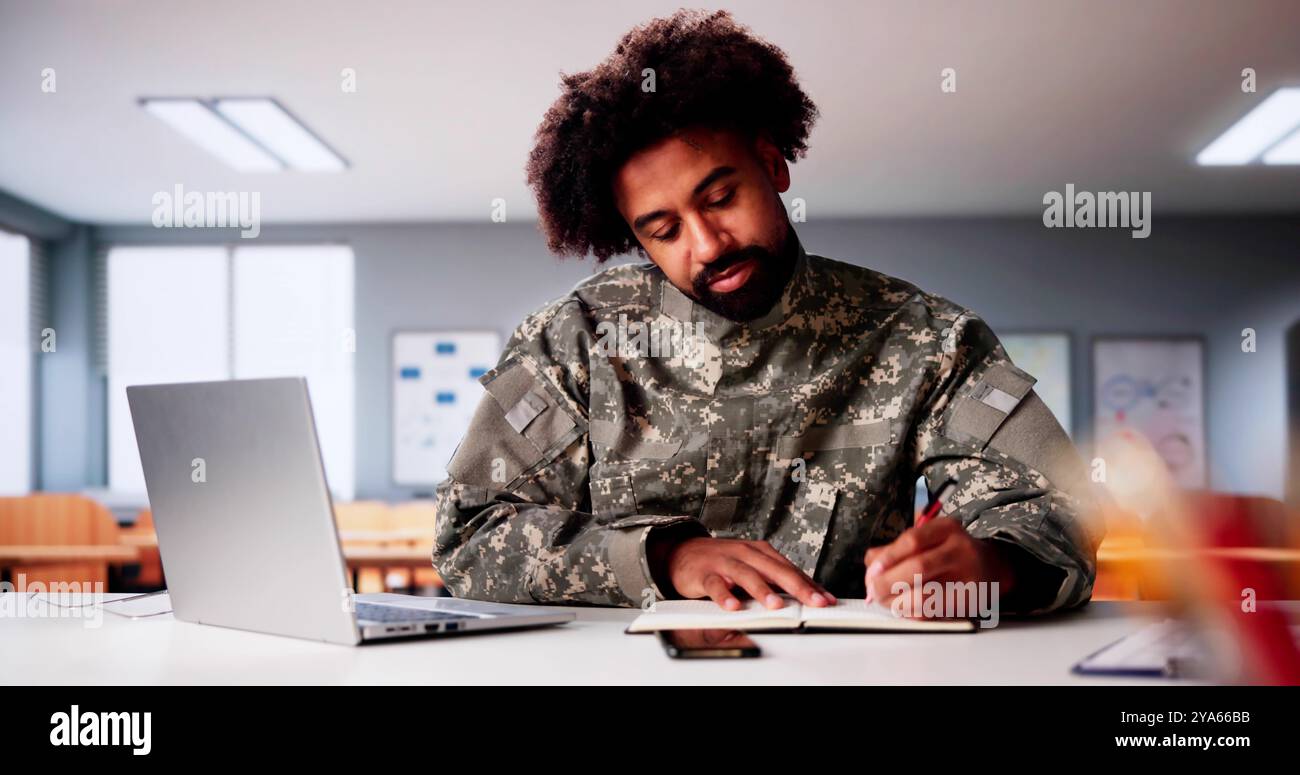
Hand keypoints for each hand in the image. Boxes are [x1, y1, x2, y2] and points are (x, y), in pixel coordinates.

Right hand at [663, 537, 836, 610]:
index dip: (810, 585)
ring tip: (775, 605)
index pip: (791, 570)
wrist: (684, 552)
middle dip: (797, 587)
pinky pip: (715, 585)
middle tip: (814, 602)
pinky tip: (732, 607)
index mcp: (762, 553)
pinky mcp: (705, 573)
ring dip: (762, 590)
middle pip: (775, 570)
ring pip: (747, 575)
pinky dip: (724, 595)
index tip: (827, 600)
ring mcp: (725, 562)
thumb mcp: (752, 567)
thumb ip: (775, 582)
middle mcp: (746, 554)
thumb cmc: (724, 563)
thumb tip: (806, 597)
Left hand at [863, 518, 1014, 615]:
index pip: (912, 540)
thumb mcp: (928, 539)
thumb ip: (896, 549)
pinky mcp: (969, 602)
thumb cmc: (949, 552)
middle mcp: (961, 550)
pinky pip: (934, 613)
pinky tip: (904, 610)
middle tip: (873, 590)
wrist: (992, 566)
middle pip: (918, 568)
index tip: (872, 571)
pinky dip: (912, 613)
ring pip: (926, 595)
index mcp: (946, 528)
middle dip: (887, 583)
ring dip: (897, 602)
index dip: (887, 557)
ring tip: (886, 601)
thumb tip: (871, 567)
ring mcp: (968, 577)